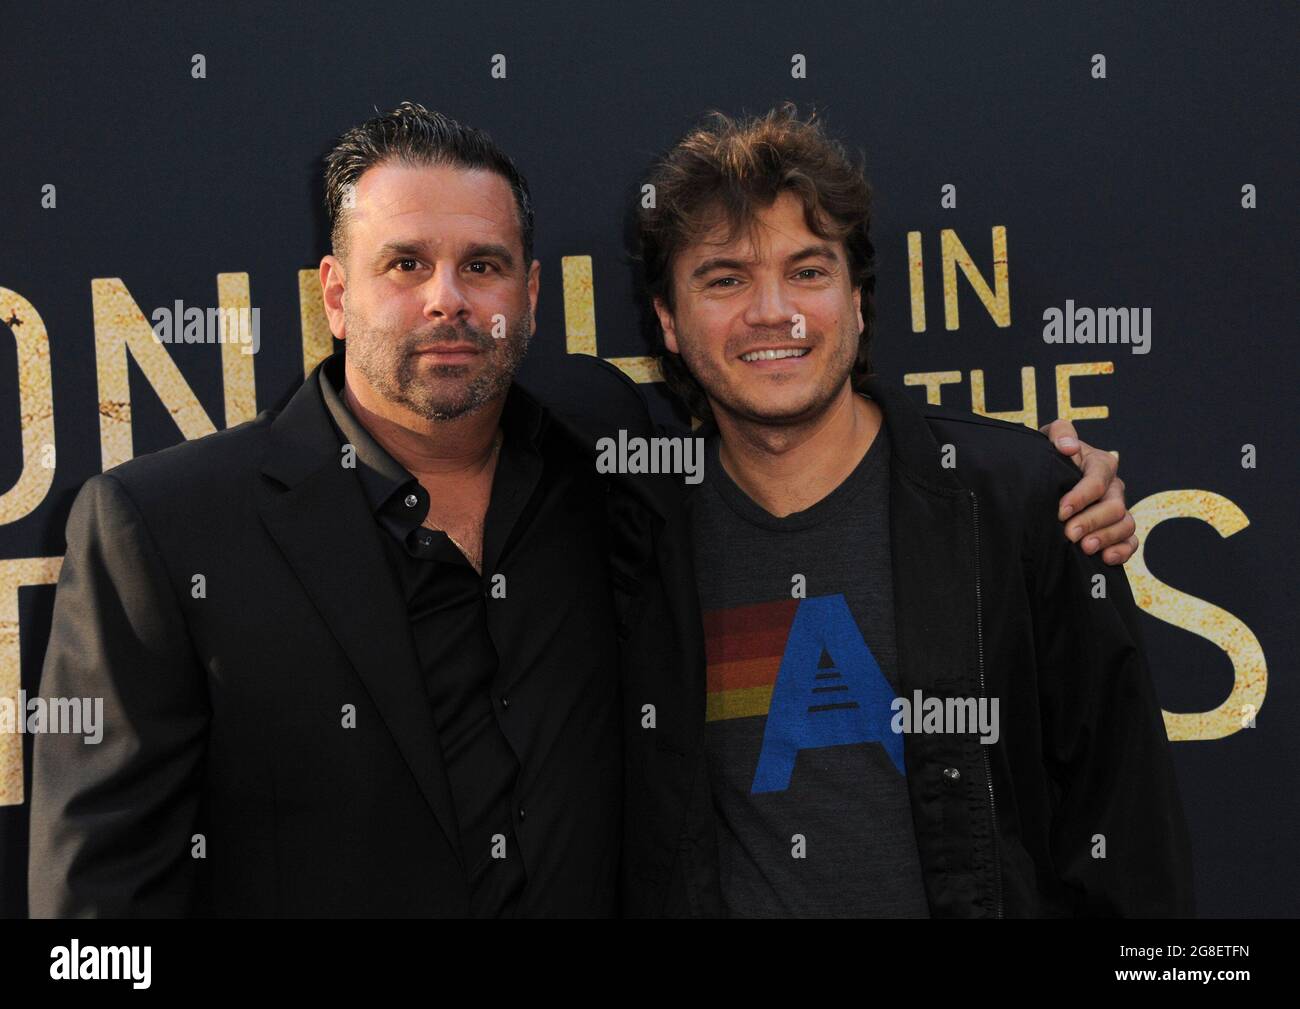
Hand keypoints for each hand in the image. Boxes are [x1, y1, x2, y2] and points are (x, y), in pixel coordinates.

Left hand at [1039, 419, 1138, 565]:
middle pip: (1114, 506)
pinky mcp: (1117, 530)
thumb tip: (1069, 446)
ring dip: (1106, 537)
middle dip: (1091, 521)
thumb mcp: (1049, 439)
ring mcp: (1117, 509)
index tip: (1061, 511)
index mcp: (1100, 464)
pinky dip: (1122, 551)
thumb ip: (1060, 434)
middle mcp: (1113, 487)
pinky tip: (1105, 558)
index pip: (1098, 479)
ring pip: (1125, 524)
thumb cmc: (1049, 457)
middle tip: (1069, 534)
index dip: (1081, 496)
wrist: (1046, 478)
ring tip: (1085, 547)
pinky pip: (1131, 542)